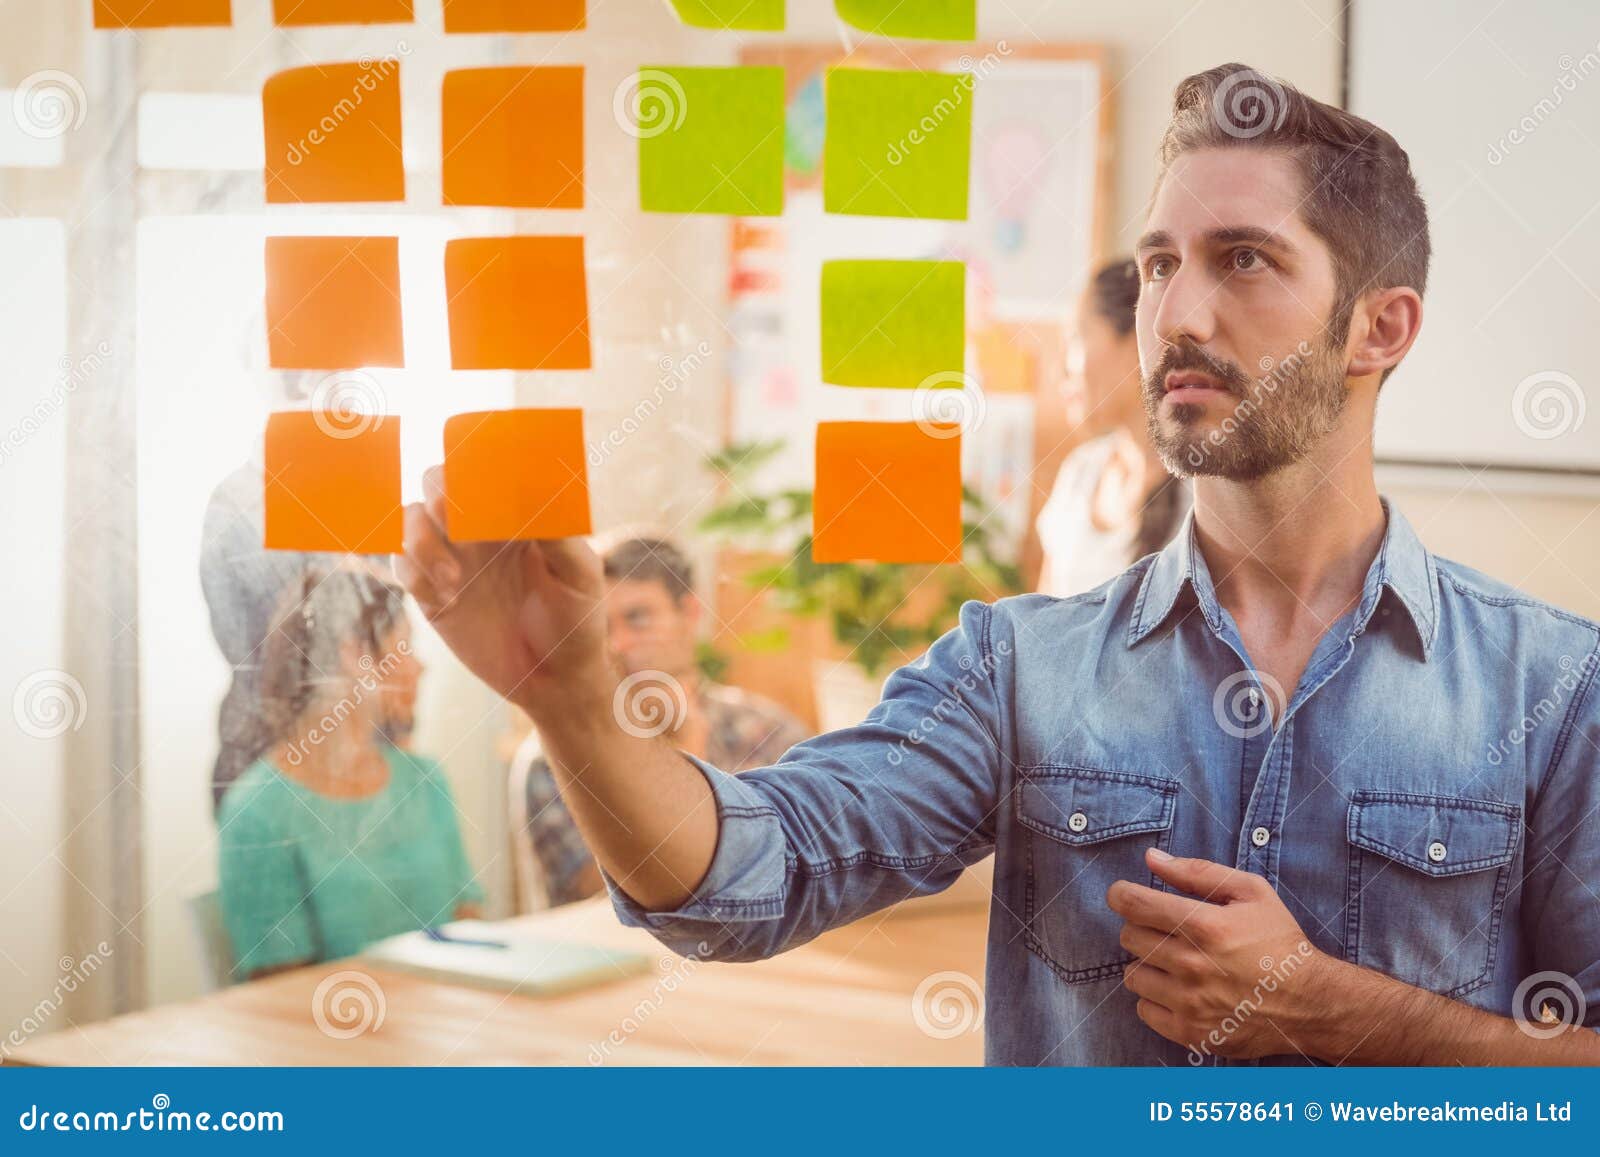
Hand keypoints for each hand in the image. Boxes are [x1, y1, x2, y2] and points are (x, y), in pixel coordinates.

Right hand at [394, 465, 609, 719]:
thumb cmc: (577, 621)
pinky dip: (415, 575)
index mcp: (515, 511)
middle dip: (439, 492)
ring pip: (410, 519)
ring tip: (455, 582)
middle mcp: (479, 527)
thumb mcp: (579, 574)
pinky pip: (402, 566)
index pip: (482, 467)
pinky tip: (447, 601)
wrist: (555, 680)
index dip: (472, 463)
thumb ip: (556, 532)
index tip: (477, 484)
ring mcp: (453, 557)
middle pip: (436, 481)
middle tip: (454, 520)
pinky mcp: (431, 593)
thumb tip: (530, 492)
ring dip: (423, 541)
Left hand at [1107, 847, 1330, 1060]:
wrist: (1310, 1002)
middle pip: (1129, 938)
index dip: (1120, 894)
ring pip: (1132, 975)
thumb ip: (1197, 872)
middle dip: (1141, 928)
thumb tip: (1151, 858)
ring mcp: (1190, 1003)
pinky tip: (1179, 991)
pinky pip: (1144, 1010)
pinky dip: (1155, 998)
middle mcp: (1193, 966)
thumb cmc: (1279, 941)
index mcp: (1206, 926)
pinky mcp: (1191, 1033)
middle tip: (1166, 931)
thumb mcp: (1250, 892)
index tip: (1123, 895)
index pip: (1134, 904)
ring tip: (1175, 962)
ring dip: (1147, 965)